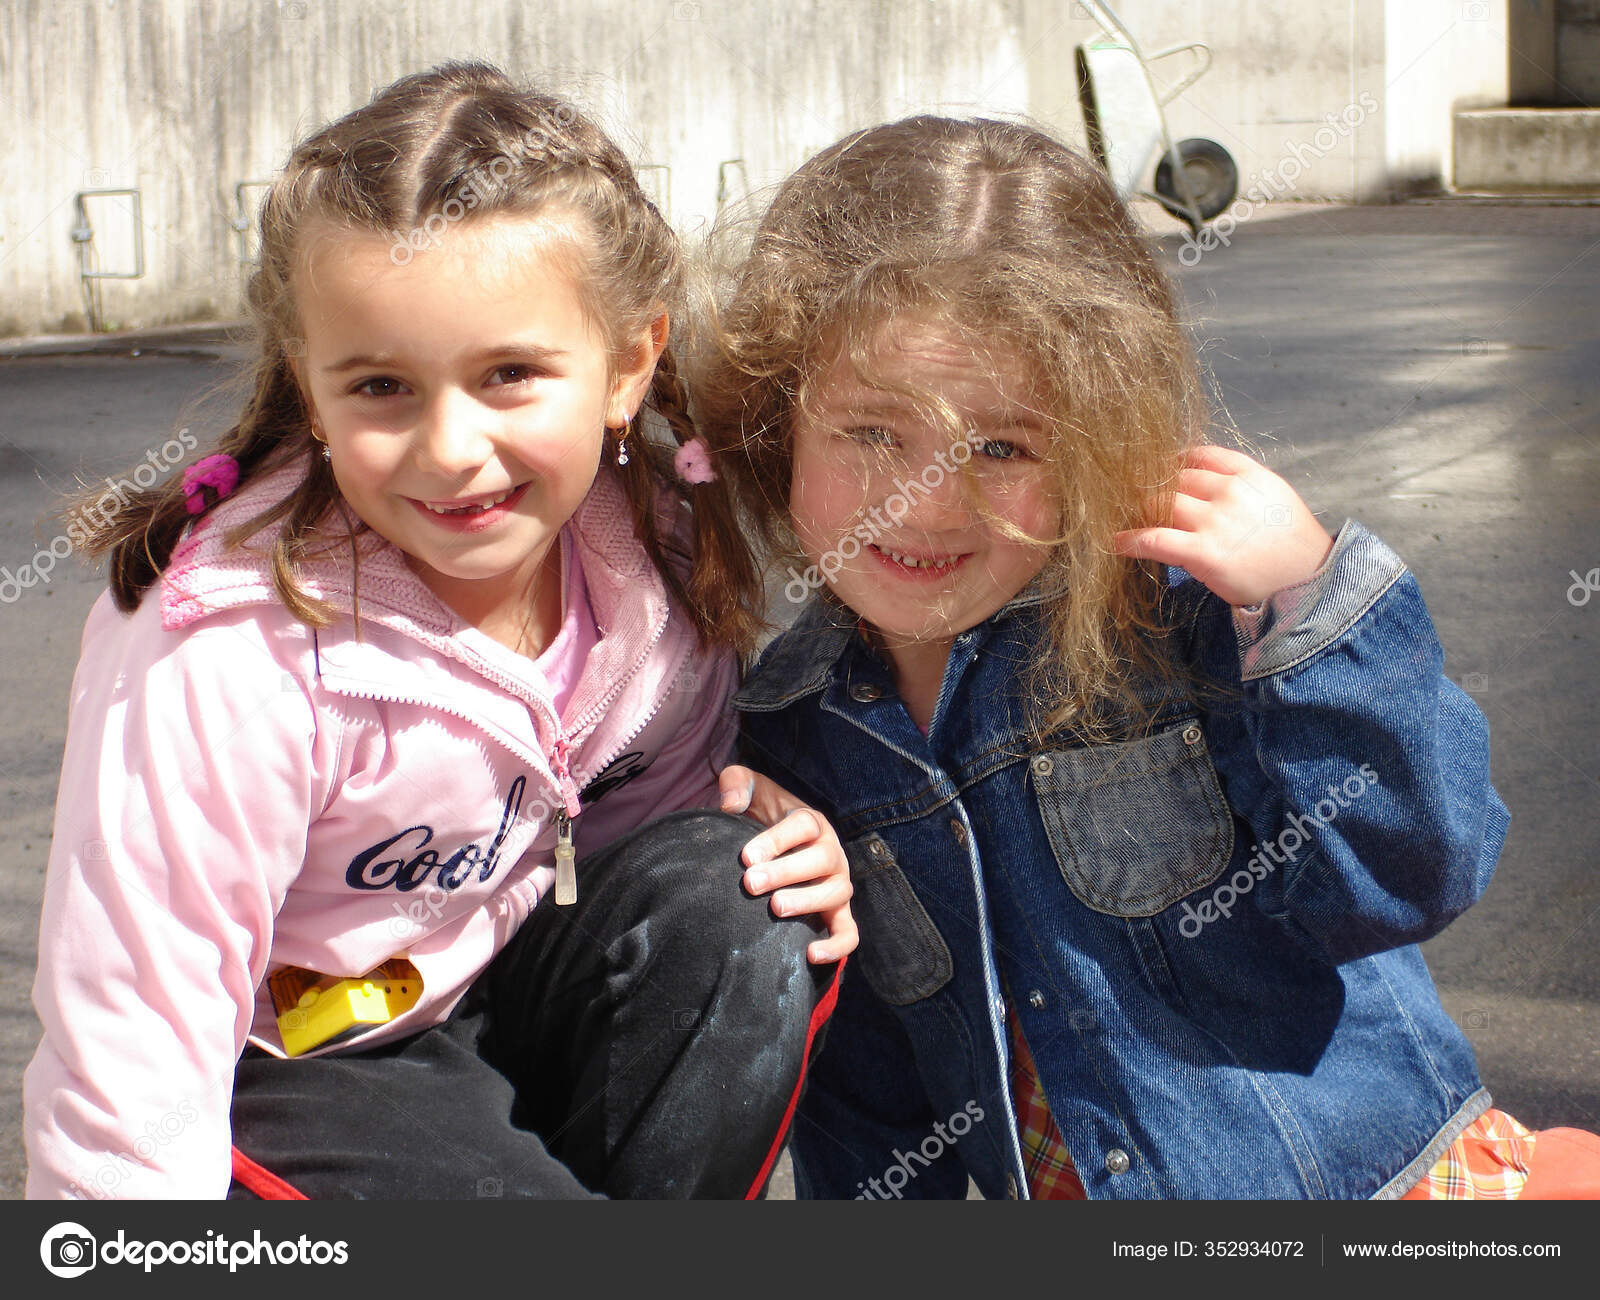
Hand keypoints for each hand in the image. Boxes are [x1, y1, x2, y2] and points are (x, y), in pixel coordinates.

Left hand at [718, 765, 857, 963]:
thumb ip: (737, 783)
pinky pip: (849, 931)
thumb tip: (730, 804)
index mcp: (812, 822)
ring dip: (807, 901)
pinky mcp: (839, 914)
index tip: (746, 856)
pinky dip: (837, 945)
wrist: (773, 852)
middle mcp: (831, 852)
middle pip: (822, 859)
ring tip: (775, 908)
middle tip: (750, 883)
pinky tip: (811, 954)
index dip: (777, 840)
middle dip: (786, 872)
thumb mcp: (749, 791)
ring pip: (837, 893)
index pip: (803, 825)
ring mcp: (838, 884)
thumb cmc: (761, 818)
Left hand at [1112, 445, 1334, 607]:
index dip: (1173, 461)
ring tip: (1124, 516)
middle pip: (1174, 479)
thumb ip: (1242, 485)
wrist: (1311, 582)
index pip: (1199, 455)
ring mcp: (1214, 522)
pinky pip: (1154, 539)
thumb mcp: (1275, 498)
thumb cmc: (1294, 545)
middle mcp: (1229, 492)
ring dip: (1140, 510)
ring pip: (1160, 504)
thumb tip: (1205, 482)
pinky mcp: (1202, 553)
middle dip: (1152, 487)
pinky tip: (1117, 542)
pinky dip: (1130, 540)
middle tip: (1133, 496)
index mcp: (1248, 475)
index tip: (1158, 469)